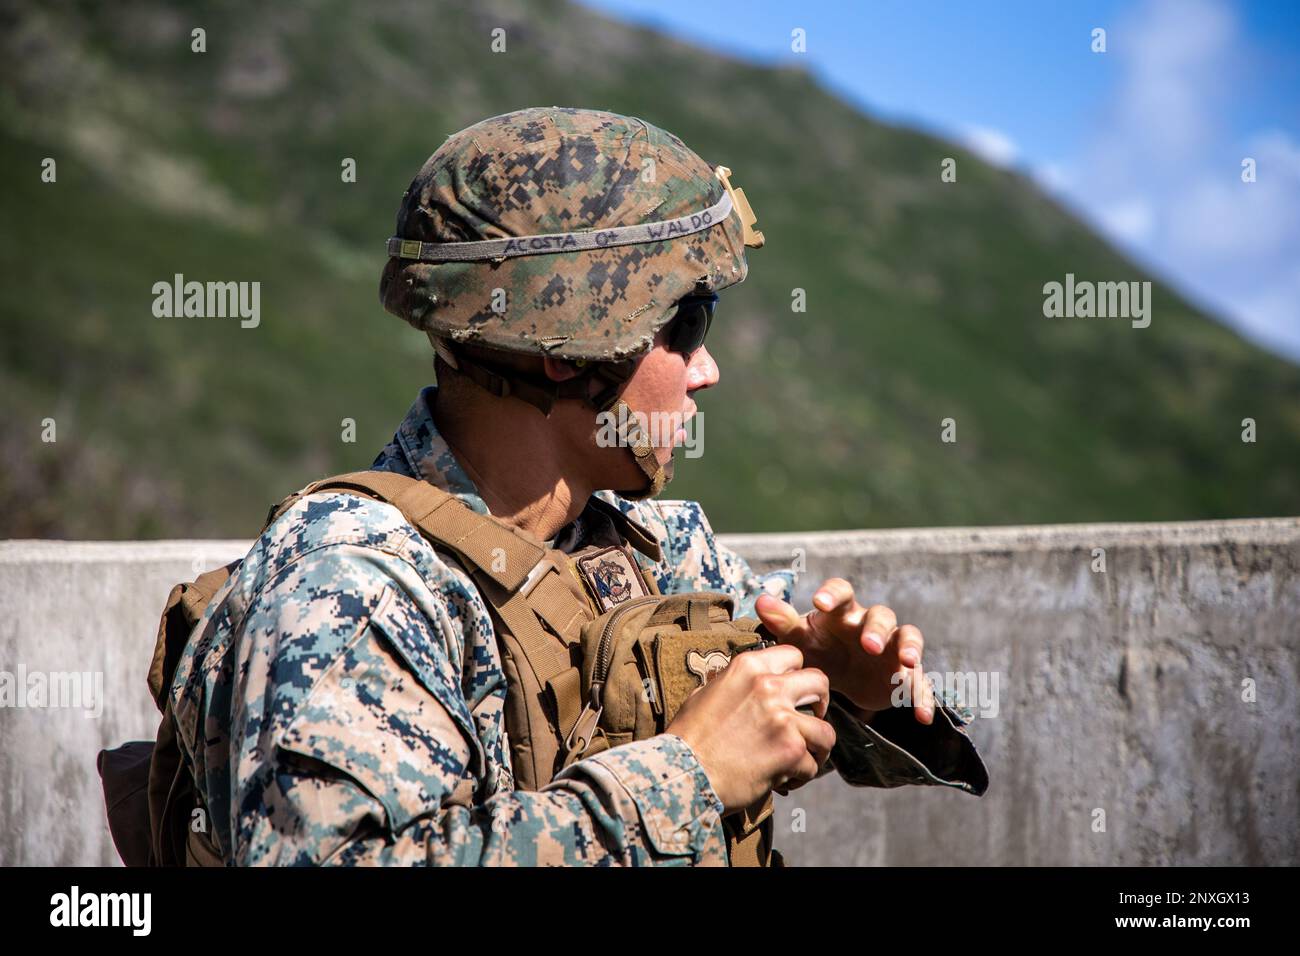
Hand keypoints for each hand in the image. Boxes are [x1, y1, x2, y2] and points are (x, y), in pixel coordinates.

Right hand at [666, 644, 835, 812]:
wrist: (682, 774)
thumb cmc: (688, 738)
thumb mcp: (705, 694)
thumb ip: (732, 683)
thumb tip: (744, 683)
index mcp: (748, 667)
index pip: (793, 655)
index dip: (797, 674)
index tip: (793, 692)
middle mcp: (769, 686)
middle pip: (819, 683)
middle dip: (819, 703)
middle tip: (811, 719)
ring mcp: (783, 718)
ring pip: (825, 730)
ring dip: (816, 747)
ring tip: (804, 757)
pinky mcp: (790, 751)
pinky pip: (813, 764)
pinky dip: (802, 775)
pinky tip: (785, 779)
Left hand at [754, 578, 935, 723]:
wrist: (837, 677)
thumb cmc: (816, 649)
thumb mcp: (799, 640)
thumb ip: (783, 622)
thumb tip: (761, 600)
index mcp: (842, 612)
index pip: (842, 592)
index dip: (833, 594)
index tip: (820, 602)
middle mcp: (870, 624)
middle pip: (881, 616)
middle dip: (877, 630)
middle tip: (869, 645)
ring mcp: (892, 647)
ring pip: (908, 637)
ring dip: (911, 648)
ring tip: (909, 663)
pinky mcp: (903, 673)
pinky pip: (919, 681)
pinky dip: (923, 696)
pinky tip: (922, 715)